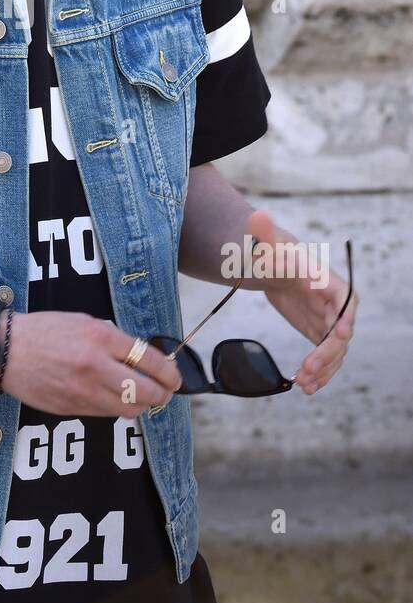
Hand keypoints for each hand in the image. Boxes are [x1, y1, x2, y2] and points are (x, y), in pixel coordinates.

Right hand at [0, 310, 182, 416]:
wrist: (6, 349)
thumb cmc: (45, 331)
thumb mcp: (84, 322)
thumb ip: (114, 340)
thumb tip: (144, 359)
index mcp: (101, 337)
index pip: (150, 360)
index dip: (170, 373)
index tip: (175, 377)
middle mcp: (95, 365)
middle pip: (146, 392)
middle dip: (163, 394)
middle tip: (164, 391)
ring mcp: (83, 391)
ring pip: (130, 409)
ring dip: (141, 404)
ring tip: (140, 396)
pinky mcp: (71, 408)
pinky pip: (106, 414)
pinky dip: (116, 408)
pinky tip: (113, 397)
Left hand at [246, 209, 357, 395]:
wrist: (271, 264)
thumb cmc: (273, 250)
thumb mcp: (267, 244)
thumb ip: (264, 233)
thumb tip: (257, 216)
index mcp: (328, 281)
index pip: (346, 299)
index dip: (346, 316)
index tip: (340, 334)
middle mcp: (335, 304)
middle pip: (340, 333)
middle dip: (327, 353)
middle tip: (307, 368)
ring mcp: (328, 321)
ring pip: (335, 352)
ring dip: (323, 369)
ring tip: (304, 383)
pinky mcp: (319, 333)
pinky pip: (325, 358)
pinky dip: (318, 373)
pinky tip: (305, 386)